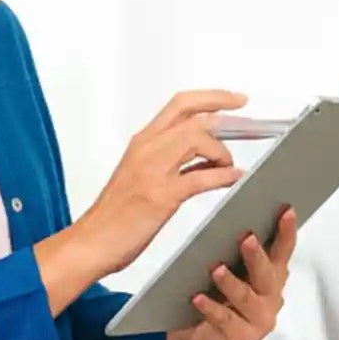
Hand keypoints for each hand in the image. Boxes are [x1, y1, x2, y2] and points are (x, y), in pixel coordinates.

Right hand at [75, 90, 247, 277]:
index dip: (211, 97)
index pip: (180, 105)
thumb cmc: (114, 214)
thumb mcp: (140, 175)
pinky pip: (201, 177)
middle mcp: (147, 149)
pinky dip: (223, 175)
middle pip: (193, 116)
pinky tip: (233, 178)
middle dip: (225, 113)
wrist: (91, 242)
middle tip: (248, 121)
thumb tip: (205, 157)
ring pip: (197, 139)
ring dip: (221, 151)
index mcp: (142, 142)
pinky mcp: (160, 197)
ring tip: (228, 166)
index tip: (234, 99)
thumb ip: (169, 161)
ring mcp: (153, 171)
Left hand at [167, 207, 297, 339]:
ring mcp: (258, 320)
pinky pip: (224, 320)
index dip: (287, 231)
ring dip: (232, 283)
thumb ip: (240, 248)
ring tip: (217, 270)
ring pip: (246, 298)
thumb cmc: (220, 292)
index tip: (286, 211)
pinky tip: (198, 298)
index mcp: (273, 276)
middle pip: (267, 275)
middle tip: (247, 238)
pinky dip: (210, 307)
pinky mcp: (239, 337)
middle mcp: (270, 298)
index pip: (283, 251)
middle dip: (257, 257)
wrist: (198, 330)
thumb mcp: (233, 267)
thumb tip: (235, 214)